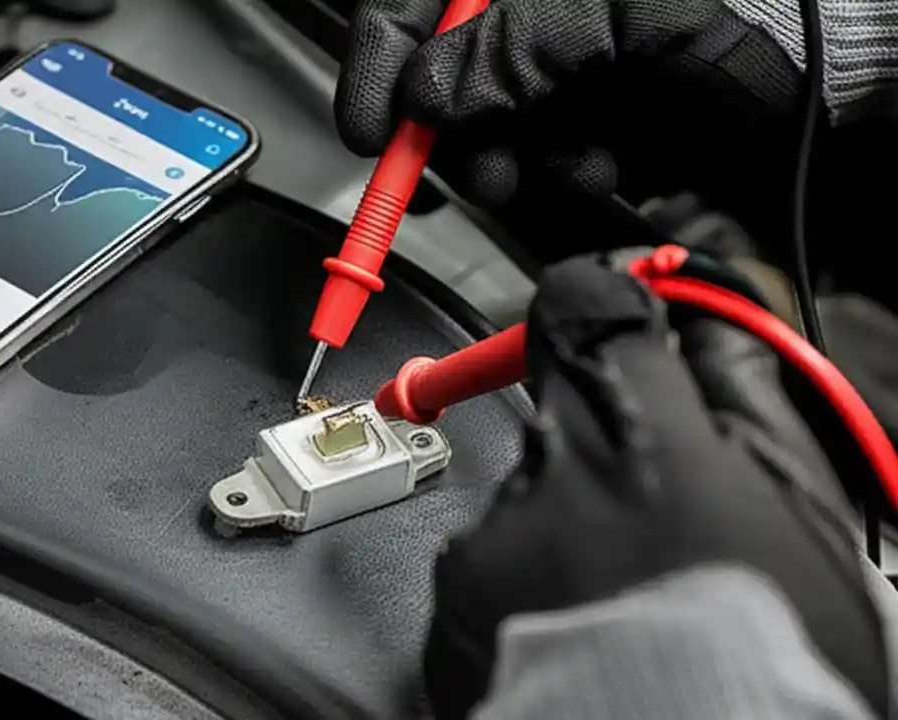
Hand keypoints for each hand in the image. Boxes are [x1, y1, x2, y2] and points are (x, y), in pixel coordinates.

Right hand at [336, 0, 804, 235]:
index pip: (407, 4)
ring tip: (573, 160)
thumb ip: (498, 54)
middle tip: (483, 167)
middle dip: (458, 134)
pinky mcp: (589, 109)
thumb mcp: (592, 13)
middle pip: (441, 77)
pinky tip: (602, 160)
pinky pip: (542, 151)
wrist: (817, 69)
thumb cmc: (730, 3)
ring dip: (519, 159)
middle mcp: (528, 14)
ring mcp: (560, 61)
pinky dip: (562, 168)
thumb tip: (421, 102)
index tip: (370, 134)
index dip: (376, 66)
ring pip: (490, 125)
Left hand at [423, 255, 886, 717]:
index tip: (622, 307)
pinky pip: (492, 558)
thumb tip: (710, 322)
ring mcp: (496, 533)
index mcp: (640, 426)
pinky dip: (528, 581)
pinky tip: (580, 622)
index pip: (589, 303)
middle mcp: (550, 466)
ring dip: (573, 522)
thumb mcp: (799, 507)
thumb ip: (744, 390)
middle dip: (608, 437)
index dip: (608, 301)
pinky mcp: (458, 594)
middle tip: (662, 511)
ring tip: (629, 594)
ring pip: (532, 490)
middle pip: (562, 405)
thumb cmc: (766, 657)